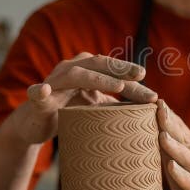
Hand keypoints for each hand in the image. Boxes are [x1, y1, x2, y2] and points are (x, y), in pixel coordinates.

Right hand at [12, 52, 157, 145]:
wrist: (35, 124)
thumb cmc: (68, 112)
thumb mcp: (95, 108)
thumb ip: (115, 105)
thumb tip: (146, 110)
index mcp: (88, 70)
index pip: (114, 73)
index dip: (134, 82)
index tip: (154, 96)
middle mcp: (72, 70)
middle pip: (99, 64)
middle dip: (121, 69)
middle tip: (142, 75)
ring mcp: (54, 82)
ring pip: (76, 75)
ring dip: (98, 79)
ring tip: (119, 87)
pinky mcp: (37, 98)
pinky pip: (37, 93)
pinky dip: (39, 91)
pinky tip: (43, 91)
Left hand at [156, 99, 189, 189]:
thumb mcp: (177, 165)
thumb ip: (164, 150)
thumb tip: (140, 133)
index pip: (179, 128)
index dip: (168, 114)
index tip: (153, 99)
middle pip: (184, 138)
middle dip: (171, 123)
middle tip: (158, 107)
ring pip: (188, 158)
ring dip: (175, 146)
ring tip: (162, 135)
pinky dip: (181, 174)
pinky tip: (171, 166)